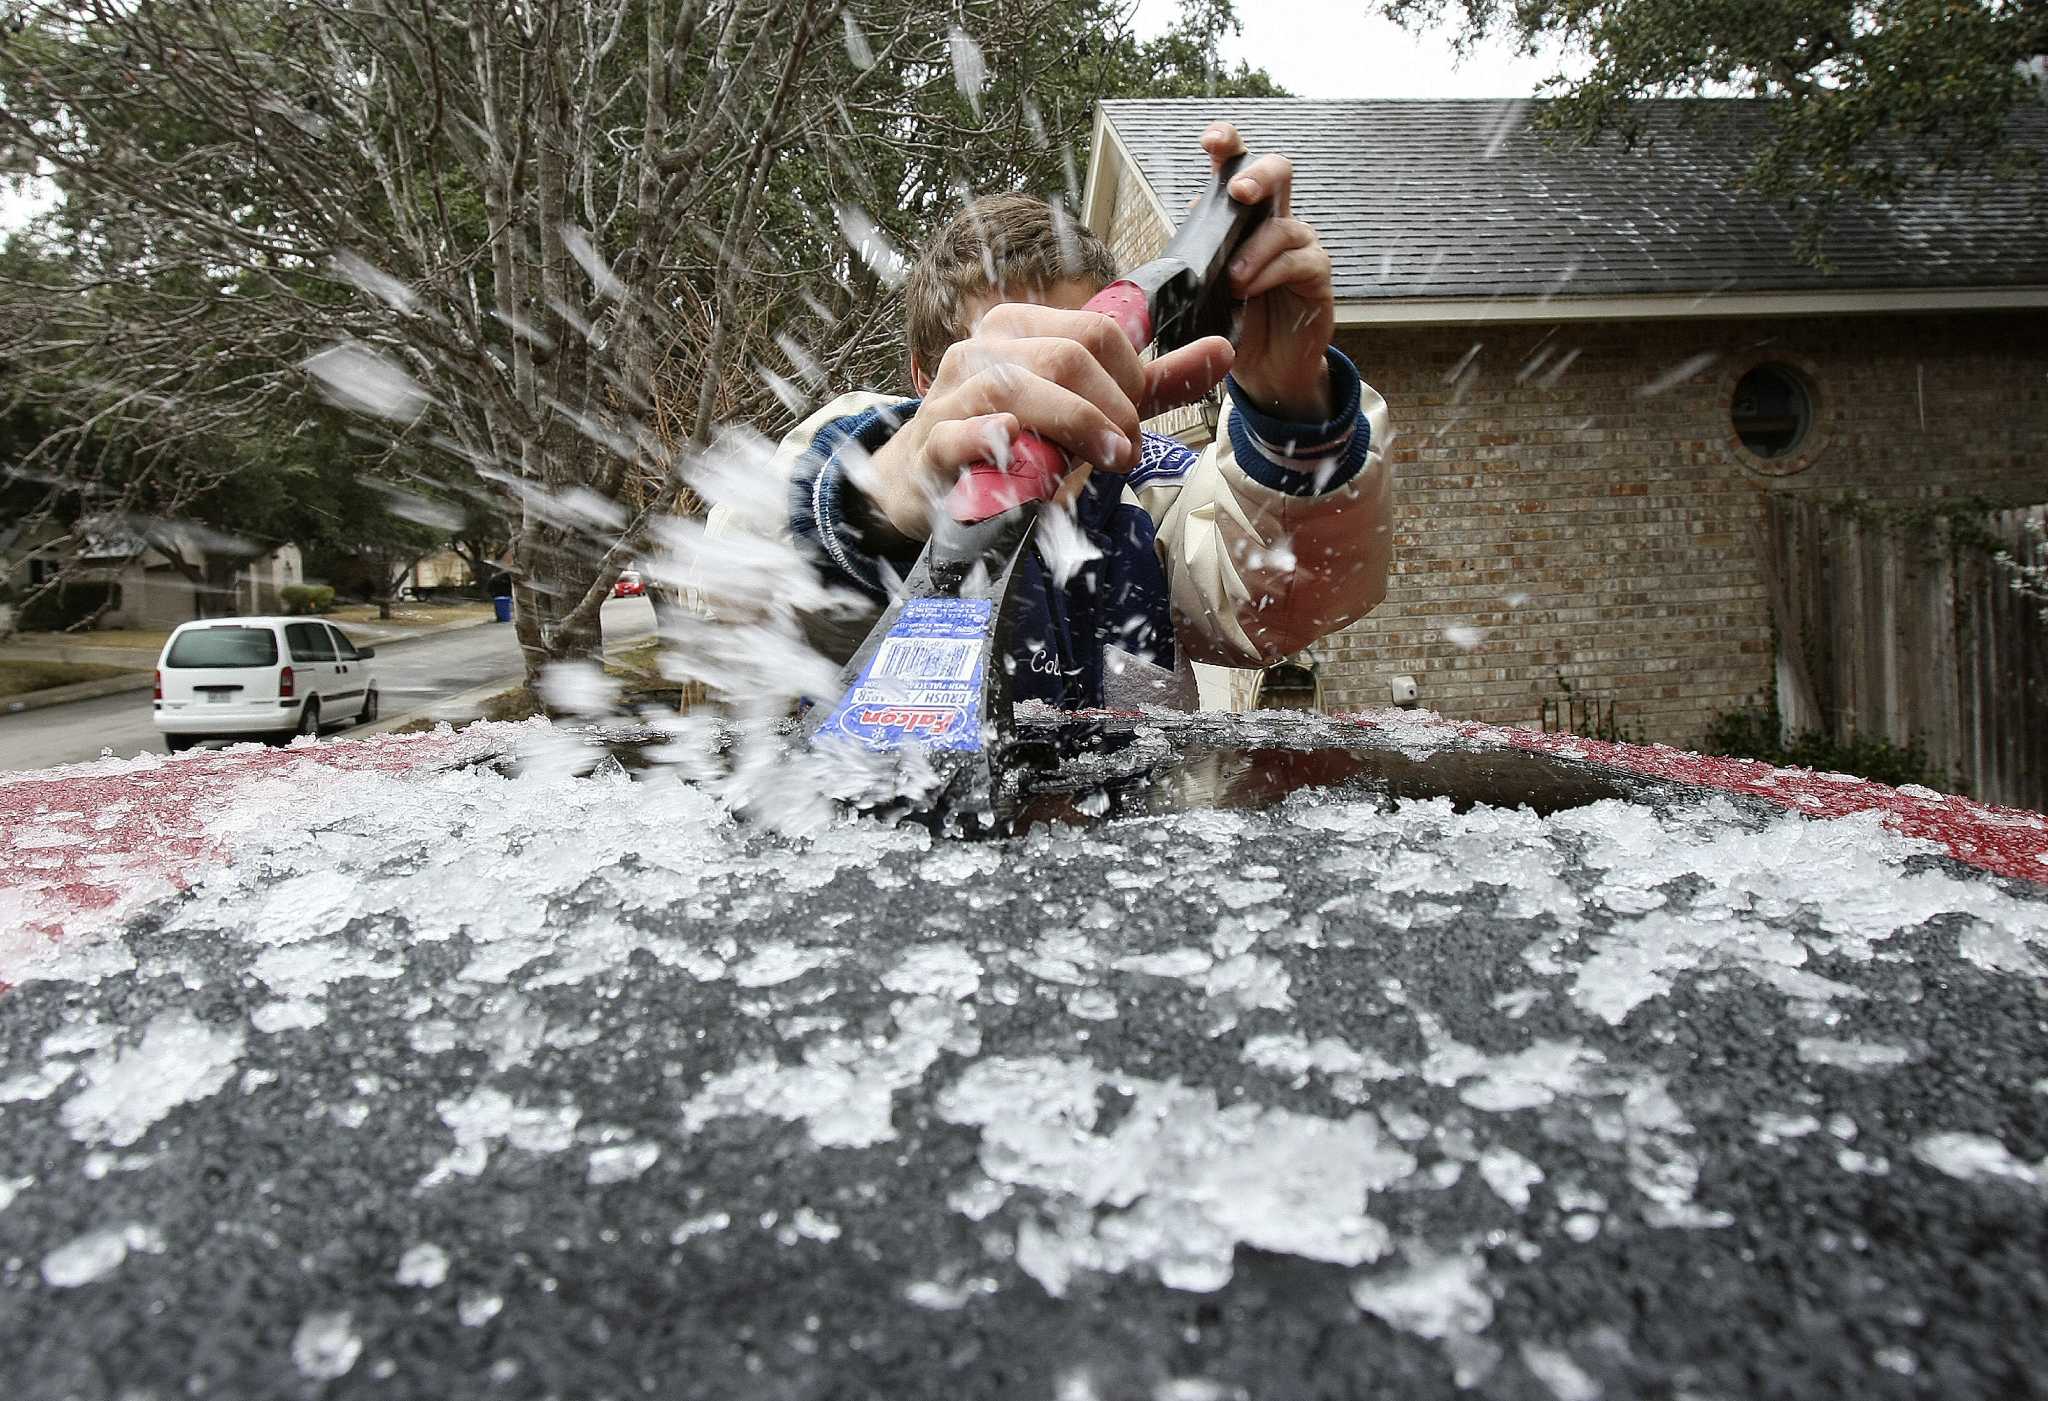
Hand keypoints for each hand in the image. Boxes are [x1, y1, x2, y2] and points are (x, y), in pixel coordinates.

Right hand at [857, 302, 1232, 541]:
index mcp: (1021, 329)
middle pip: (1065, 356)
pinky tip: (1013, 440)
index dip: (1131, 379)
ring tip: (1105, 460)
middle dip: (1111, 409)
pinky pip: (959, 432)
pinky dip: (989, 435)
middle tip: (1125, 454)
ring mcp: (952, 395)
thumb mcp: (1085, 407)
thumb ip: (1151, 383)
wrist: (928, 481)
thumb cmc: (1017, 441)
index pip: (1096, 331)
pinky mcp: (932, 443)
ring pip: (1017, 389)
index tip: (1134, 425)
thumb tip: (1225, 349)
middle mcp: (982, 349)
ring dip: (1074, 426)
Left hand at [1202, 122, 1336, 422]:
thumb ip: (1191, 259)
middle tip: (1239, 192)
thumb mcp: (1201, 290)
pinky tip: (1251, 290)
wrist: (1265, 367)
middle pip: (1277, 172)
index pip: (1235, 166)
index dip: (1228, 143)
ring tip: (1233, 281)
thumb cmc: (1231, 321)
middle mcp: (1273, 219)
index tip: (1212, 140)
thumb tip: (1172, 234)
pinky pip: (1298, 261)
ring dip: (1253, 251)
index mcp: (1241, 216)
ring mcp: (1300, 243)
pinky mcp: (1316, 272)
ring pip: (1283, 225)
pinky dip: (1270, 273)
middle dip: (1256, 175)